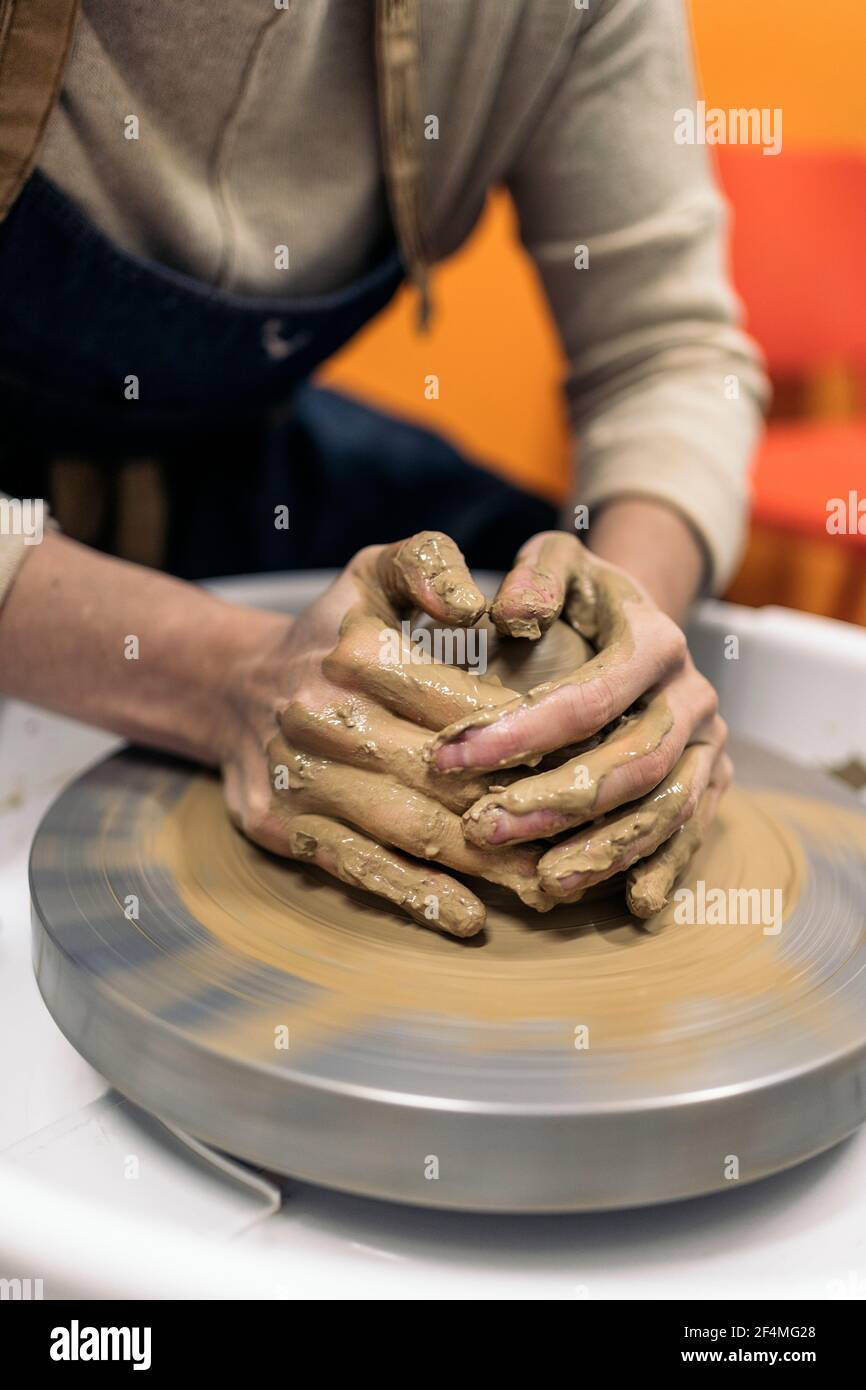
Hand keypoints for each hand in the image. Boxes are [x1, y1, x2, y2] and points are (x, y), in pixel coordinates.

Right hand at [221, 532, 549, 937]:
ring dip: (482, 864)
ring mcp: (299, 777)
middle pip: (441, 773)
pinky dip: (413, 895)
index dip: (526, 738)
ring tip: (548, 886)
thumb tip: (475, 605)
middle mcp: (325, 717)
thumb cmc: (329, 631)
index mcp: (359, 654)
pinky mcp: (280, 826)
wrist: (228, 686)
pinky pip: (355, 865)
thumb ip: (426, 563)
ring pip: (407, 827)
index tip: (585, 764)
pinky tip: (468, 918)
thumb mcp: (370, 571)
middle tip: (586, 840)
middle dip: (517, 809)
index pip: (462, 705)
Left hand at [431, 531, 730, 915]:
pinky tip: (631, 905)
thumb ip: (535, 577)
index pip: (589, 698)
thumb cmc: (579, 596)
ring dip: (604, 850)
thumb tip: (511, 613)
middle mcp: (693, 695)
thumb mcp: (556, 562)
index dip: (520, 732)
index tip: (449, 757)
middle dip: (555, 803)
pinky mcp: (711, 779)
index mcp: (655, 641)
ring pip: (664, 808)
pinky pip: (693, 833)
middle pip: (631, 764)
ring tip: (542, 882)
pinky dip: (663, 868)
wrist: (638, 619)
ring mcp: (708, 742)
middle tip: (484, 829)